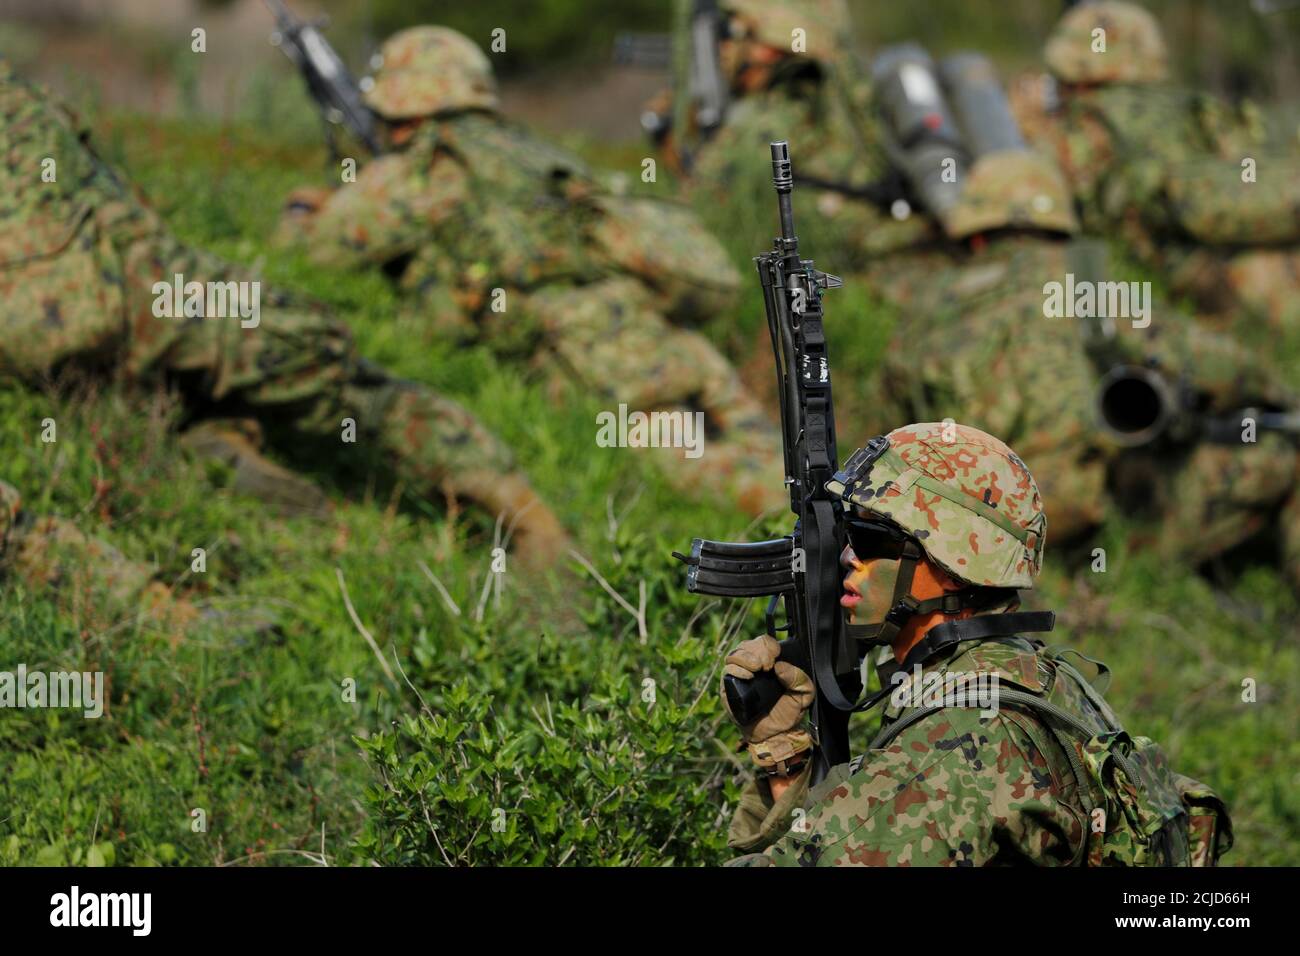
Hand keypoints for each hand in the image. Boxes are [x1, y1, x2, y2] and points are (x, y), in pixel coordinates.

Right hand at [722, 634, 814, 772]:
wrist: (775, 735)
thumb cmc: (788, 713)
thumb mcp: (804, 695)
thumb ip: (799, 678)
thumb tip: (781, 667)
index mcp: (770, 663)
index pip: (764, 642)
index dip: (768, 646)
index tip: (776, 656)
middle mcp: (752, 667)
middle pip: (747, 644)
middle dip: (758, 650)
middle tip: (767, 664)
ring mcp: (739, 676)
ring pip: (734, 654)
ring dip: (746, 657)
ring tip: (757, 668)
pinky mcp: (729, 688)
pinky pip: (727, 672)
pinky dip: (736, 670)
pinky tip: (748, 677)